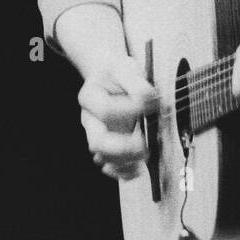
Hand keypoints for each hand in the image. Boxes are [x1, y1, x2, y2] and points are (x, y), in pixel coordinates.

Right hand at [77, 56, 157, 181]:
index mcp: (89, 97)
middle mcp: (89, 119)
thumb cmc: (117, 73)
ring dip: (125, 162)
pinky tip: (136, 170)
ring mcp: (96, 134)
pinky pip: (109, 165)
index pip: (105, 111)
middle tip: (143, 145)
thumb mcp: (125, 67)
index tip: (149, 104)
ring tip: (144, 157)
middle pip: (97, 142)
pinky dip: (122, 172)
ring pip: (103, 157)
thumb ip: (137, 83)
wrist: (109, 76)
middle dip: (122, 148)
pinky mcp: (107, 145)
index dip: (128, 110)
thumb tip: (150, 100)